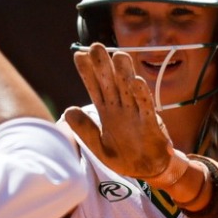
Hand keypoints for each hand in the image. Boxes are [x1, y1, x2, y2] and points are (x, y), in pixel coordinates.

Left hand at [62, 44, 187, 183]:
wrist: (147, 171)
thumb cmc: (124, 157)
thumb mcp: (98, 147)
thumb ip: (85, 130)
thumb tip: (67, 110)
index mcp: (107, 111)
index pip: (95, 87)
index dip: (87, 72)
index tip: (79, 55)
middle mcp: (121, 107)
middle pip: (111, 83)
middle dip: (104, 66)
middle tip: (95, 46)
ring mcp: (136, 113)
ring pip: (129, 90)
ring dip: (124, 74)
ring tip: (118, 55)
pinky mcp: (150, 124)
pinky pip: (145, 107)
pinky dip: (142, 95)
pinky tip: (136, 81)